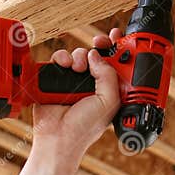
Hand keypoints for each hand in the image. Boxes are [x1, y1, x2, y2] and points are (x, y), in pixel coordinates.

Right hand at [32, 27, 122, 157]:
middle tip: (99, 42)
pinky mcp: (55, 79)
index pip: (116, 66)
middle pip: (98, 56)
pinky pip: (60, 59)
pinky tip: (66, 66)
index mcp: (109, 91)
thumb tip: (97, 56)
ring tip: (78, 68)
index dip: (119, 50)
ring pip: (79, 55)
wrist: (57, 137)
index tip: (118, 38)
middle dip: (99, 46)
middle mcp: (92, 85)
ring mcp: (74, 82)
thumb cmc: (84, 128)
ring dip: (80, 56)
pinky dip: (63, 58)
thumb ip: (109, 76)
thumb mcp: (109, 102)